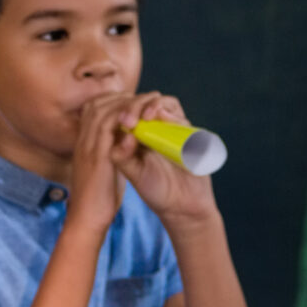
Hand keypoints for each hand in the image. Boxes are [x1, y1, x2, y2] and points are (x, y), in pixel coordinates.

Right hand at [63, 93, 140, 235]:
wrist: (86, 219)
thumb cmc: (97, 200)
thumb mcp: (103, 172)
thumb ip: (111, 155)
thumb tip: (127, 145)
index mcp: (83, 144)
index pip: (93, 110)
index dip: (114, 102)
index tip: (134, 106)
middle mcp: (83, 141)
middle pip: (98, 104)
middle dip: (122, 98)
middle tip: (143, 102)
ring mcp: (88, 147)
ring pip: (103, 110)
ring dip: (127, 105)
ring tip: (146, 110)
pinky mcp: (97, 155)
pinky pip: (111, 125)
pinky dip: (127, 118)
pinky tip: (143, 122)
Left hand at [111, 92, 217, 225]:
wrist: (181, 204)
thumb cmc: (154, 189)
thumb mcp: (133, 173)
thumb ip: (123, 156)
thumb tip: (123, 135)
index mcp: (138, 134)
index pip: (128, 110)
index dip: (121, 110)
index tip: (115, 121)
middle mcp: (157, 127)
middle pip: (147, 101)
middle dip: (136, 105)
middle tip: (128, 118)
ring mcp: (175, 129)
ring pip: (167, 104)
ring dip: (155, 105)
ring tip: (146, 116)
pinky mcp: (192, 135)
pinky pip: (184, 119)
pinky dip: (174, 117)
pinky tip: (164, 122)